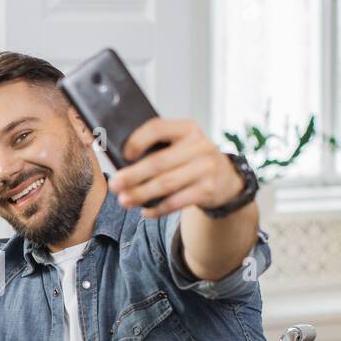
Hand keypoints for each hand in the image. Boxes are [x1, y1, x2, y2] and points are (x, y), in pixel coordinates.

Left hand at [109, 119, 245, 218]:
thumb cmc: (191, 159)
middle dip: (133, 175)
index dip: (137, 140)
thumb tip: (120, 161)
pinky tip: (145, 211)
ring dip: (141, 194)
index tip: (123, 154)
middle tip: (115, 184)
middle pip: (158, 162)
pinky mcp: (207, 190)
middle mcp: (199, 146)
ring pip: (166, 184)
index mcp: (187, 129)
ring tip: (124, 200)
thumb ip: (158, 146)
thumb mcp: (181, 144)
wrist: (225, 178)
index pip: (157, 128)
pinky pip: (176, 202)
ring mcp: (205, 168)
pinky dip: (158, 208)